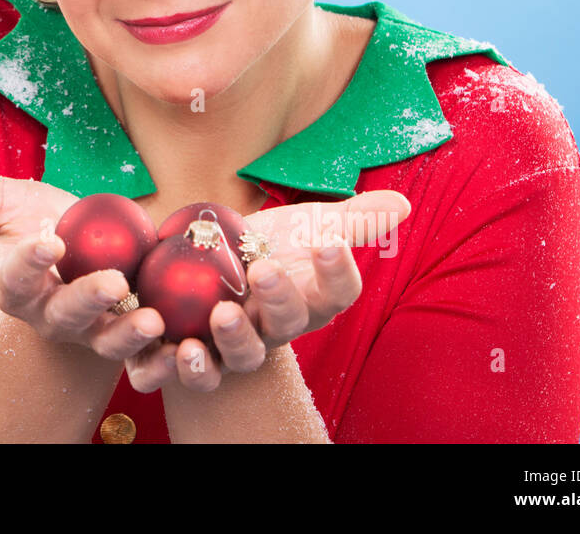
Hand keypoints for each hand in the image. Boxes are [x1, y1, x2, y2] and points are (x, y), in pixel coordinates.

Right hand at [0, 170, 165, 362]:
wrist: (89, 247)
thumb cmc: (41, 222)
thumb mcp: (8, 202)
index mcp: (18, 288)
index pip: (18, 278)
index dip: (30, 261)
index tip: (48, 242)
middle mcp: (53, 317)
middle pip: (67, 315)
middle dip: (88, 301)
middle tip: (113, 282)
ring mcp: (94, 331)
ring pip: (109, 341)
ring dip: (130, 334)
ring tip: (153, 318)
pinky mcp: (131, 337)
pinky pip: (148, 354)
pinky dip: (165, 354)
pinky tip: (186, 341)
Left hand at [125, 189, 411, 392]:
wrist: (201, 260)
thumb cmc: (263, 244)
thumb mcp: (301, 225)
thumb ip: (348, 219)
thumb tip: (401, 204)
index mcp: (308, 299)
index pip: (337, 293)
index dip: (338, 272)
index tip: (328, 241)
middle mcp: (275, 329)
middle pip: (288, 324)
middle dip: (279, 299)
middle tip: (263, 269)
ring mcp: (236, 346)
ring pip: (242, 357)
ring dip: (234, 340)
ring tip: (222, 314)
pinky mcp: (194, 356)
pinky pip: (196, 374)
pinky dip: (185, 369)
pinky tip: (178, 350)